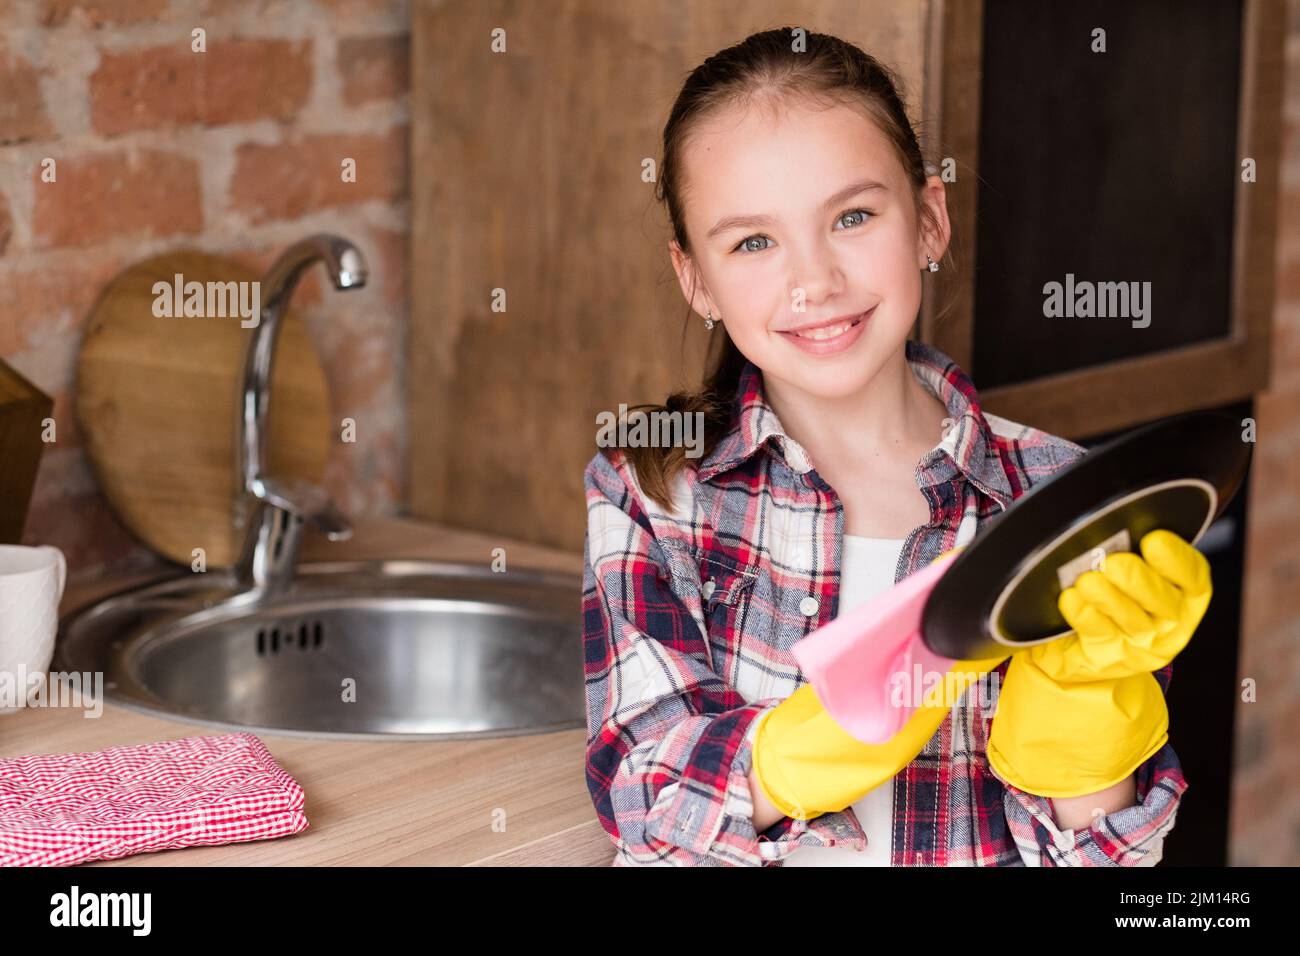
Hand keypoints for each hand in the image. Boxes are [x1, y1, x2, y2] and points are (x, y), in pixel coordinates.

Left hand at [1029, 528, 1211, 682]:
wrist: (1078, 646)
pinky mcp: (1108, 659)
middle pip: (1164, 602)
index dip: (1177, 560)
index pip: (1194, 577)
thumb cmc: (1109, 594)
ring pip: (1132, 621)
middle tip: (1114, 563)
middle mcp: (1169, 622)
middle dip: (1139, 580)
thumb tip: (1114, 520)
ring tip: (1088, 580)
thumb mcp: (1127, 571)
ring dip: (1109, 598)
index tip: (1154, 541)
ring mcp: (1140, 645)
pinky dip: (1084, 614)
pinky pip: (1098, 635)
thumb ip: (1130, 547)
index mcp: (1184, 594)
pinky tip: (1071, 598)